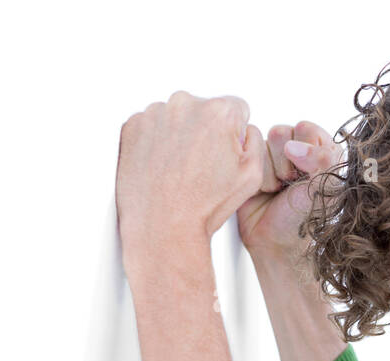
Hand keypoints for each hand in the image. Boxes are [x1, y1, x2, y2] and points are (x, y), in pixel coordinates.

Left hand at [116, 91, 266, 279]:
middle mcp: (185, 104)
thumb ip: (256, 140)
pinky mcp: (133, 126)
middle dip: (206, 133)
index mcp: (219, 112)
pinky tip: (163, 168)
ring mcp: (155, 113)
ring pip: (177, 118)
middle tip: (201, 167)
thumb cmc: (203, 206)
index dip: (233, 135)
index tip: (223, 154)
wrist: (162, 227)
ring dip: (180, 137)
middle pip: (204, 110)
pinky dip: (156, 142)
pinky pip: (151, 127)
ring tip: (180, 170)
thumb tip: (245, 128)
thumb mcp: (252, 176)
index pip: (236, 108)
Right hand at [236, 121, 342, 261]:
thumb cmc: (304, 219)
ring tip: (276, 190)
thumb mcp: (327, 189)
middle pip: (281, 133)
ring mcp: (271, 156)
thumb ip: (324, 159)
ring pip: (262, 143)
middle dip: (284, 163)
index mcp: (319, 150)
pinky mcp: (251, 164)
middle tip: (289, 184)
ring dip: (269, 172)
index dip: (304, 150)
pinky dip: (255, 175)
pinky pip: (246, 154)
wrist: (276, 242)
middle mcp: (295, 149)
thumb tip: (292, 146)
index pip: (307, 129)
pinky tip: (261, 190)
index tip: (307, 173)